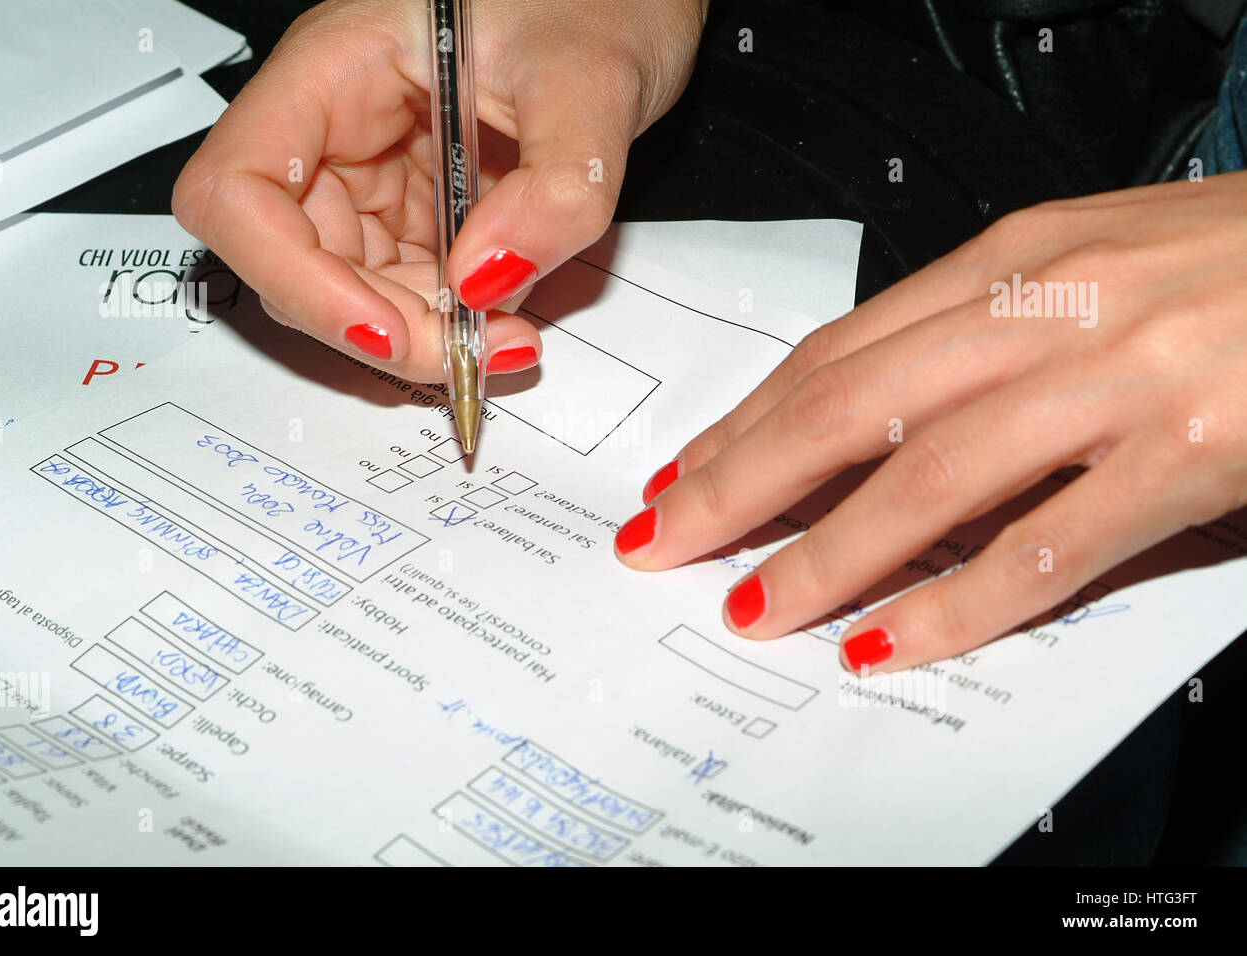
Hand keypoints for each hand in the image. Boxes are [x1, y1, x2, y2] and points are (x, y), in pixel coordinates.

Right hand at [172, 0, 705, 381]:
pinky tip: (504, 320)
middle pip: (295, 260)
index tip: (383, 327)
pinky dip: (449, 322)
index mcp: (339, 68)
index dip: (292, 276)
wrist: (629, 4)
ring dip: (418, 335)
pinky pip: (408, 288)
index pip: (242, 189)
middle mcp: (341, 127)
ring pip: (351, 290)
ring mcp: (378, 175)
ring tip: (504, 339)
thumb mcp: (591, 80)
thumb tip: (489, 278)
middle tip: (469, 353)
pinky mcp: (421, 210)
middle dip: (376, 325)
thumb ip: (555, 186)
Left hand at [615, 171, 1246, 673]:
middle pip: (849, 409)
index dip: (747, 420)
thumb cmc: (1234, 258)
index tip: (685, 473)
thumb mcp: (1088, 265)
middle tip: (671, 543)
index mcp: (1013, 256)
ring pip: (928, 479)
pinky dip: (964, 603)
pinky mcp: (1197, 454)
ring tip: (759, 608)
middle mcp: (1051, 308)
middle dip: (742, 486)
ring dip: (827, 555)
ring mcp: (1123, 380)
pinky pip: (1053, 548)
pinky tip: (899, 642)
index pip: (838, 351)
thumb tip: (871, 426)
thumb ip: (981, 337)